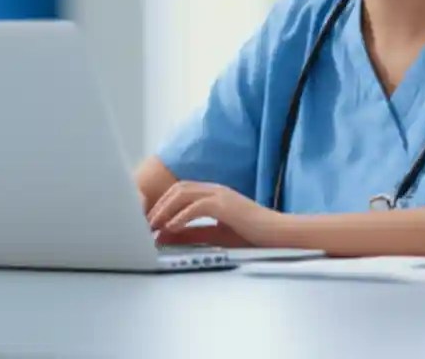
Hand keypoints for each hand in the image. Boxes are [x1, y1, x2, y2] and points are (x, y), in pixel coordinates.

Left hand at [146, 181, 282, 246]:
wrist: (278, 235)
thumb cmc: (252, 236)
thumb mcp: (216, 235)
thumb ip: (193, 233)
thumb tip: (167, 235)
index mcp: (214, 194)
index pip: (181, 191)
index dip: (163, 203)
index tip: (150, 220)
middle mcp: (215, 189)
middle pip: (179, 188)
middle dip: (159, 204)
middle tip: (145, 222)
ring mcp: (221, 194)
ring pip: (184, 193)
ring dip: (165, 208)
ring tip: (153, 225)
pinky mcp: (226, 205)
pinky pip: (197, 206)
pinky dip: (181, 216)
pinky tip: (171, 227)